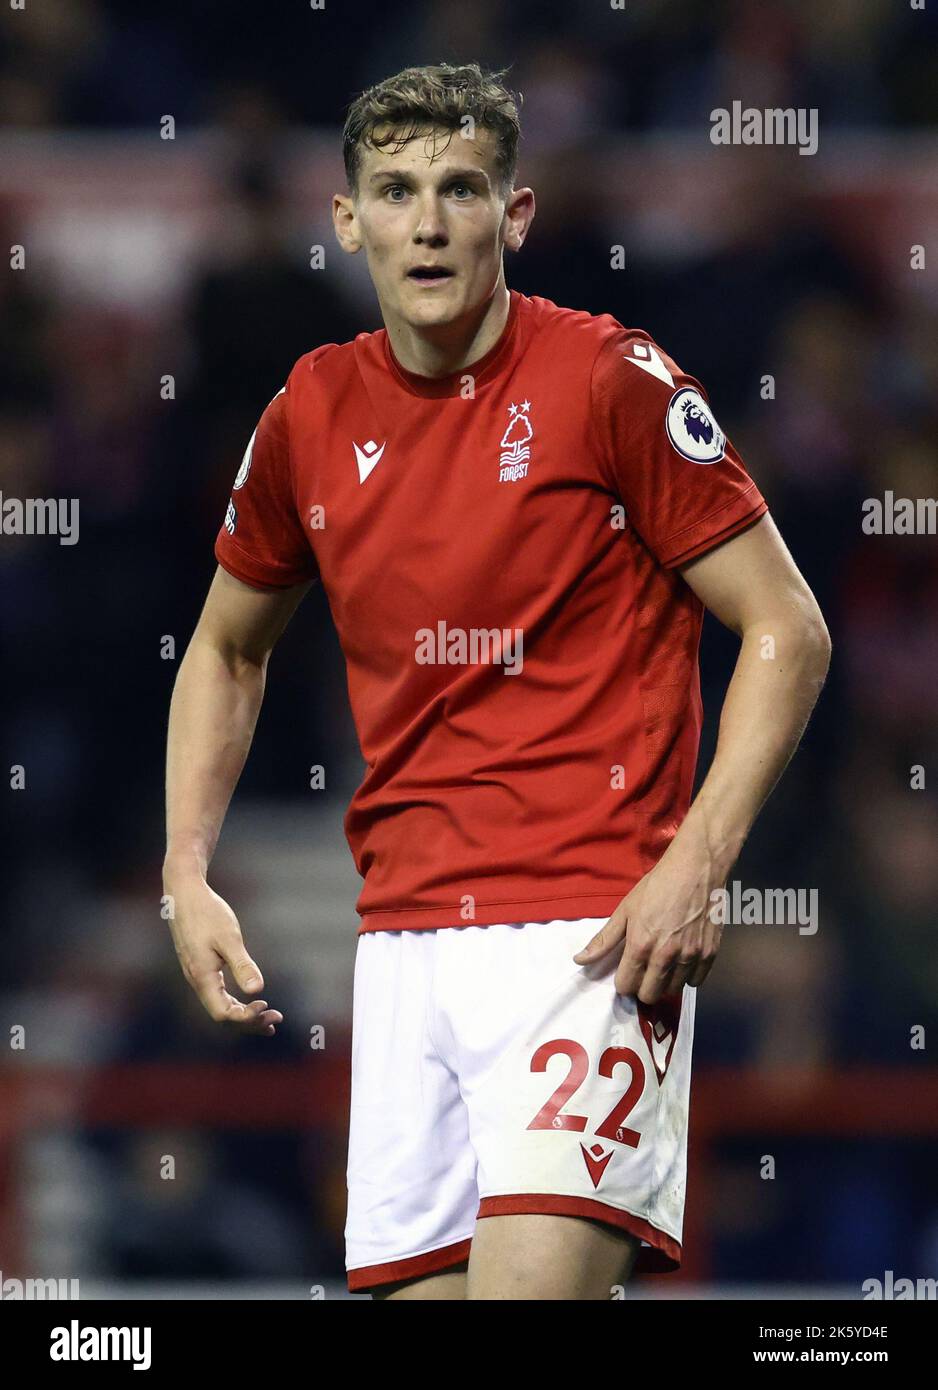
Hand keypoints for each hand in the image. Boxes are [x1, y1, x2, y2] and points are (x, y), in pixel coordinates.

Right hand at [163, 871, 282, 1035]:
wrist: (184, 893)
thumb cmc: (206, 913)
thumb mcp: (228, 938)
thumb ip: (242, 965)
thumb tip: (257, 990)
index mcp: (202, 977)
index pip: (223, 1014)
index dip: (245, 1018)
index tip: (266, 1005)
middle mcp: (198, 981)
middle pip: (223, 1015)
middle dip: (250, 1022)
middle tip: (277, 1019)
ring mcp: (198, 975)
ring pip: (220, 1006)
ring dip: (244, 1014)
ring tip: (269, 1018)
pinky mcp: (200, 967)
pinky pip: (218, 995)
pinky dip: (236, 1002)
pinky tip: (250, 999)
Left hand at [573, 836, 723, 1002]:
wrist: (695, 869)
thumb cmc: (657, 886)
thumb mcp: (625, 910)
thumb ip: (604, 939)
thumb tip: (579, 960)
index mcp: (640, 946)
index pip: (627, 986)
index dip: (623, 982)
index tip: (626, 973)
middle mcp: (665, 956)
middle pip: (650, 995)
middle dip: (642, 987)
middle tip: (644, 971)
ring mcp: (690, 956)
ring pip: (673, 991)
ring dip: (665, 982)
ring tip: (663, 965)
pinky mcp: (710, 954)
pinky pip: (696, 982)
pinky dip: (687, 977)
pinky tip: (682, 961)